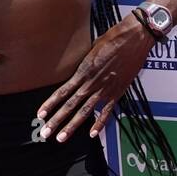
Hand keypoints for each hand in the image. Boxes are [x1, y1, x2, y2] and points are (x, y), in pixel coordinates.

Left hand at [38, 14, 154, 142]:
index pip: (63, 91)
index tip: (40, 114)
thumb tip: (80, 69)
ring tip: (61, 138)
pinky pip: (107, 111)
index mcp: (84, 70)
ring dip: (72, 126)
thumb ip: (85, 62)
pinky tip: (92, 134)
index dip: (50, 104)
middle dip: (57, 120)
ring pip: (85, 111)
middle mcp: (92, 82)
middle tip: (46, 133)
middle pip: (70, 105)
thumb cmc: (114, 37)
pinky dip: (100, 123)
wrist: (136, 37)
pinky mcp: (118, 91)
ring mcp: (105, 89)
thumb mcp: (93, 47)